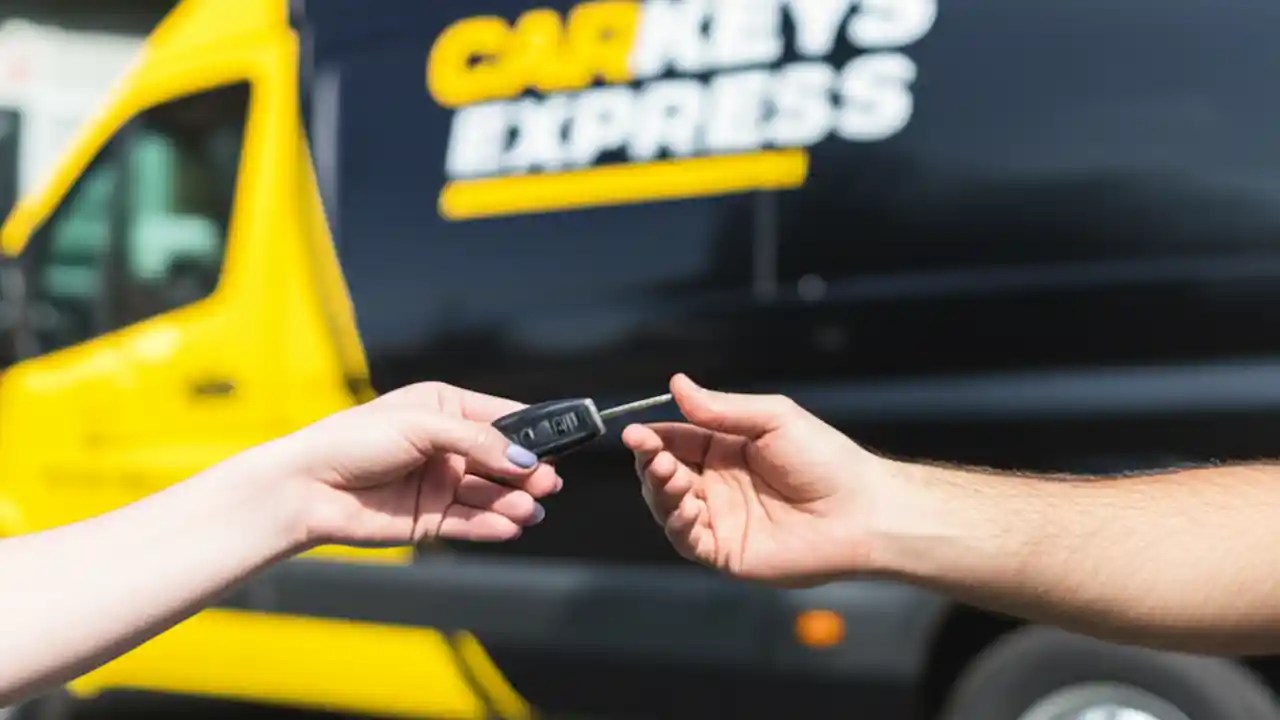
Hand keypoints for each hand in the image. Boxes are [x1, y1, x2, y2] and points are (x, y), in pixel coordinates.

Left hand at [267, 382, 560, 547]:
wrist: (307, 487)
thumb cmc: (354, 440)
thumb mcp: (421, 425)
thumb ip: (477, 442)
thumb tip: (522, 459)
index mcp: (445, 409)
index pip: (502, 419)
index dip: (532, 433)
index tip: (562, 443)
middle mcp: (448, 447)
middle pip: (502, 461)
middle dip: (527, 472)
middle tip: (547, 484)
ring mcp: (441, 484)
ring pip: (490, 495)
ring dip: (513, 502)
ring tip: (529, 510)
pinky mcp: (431, 519)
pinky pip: (471, 523)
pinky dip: (493, 525)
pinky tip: (511, 526)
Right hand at [622, 374, 896, 586]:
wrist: (861, 511)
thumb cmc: (826, 460)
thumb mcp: (773, 419)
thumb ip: (722, 408)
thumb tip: (677, 384)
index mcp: (725, 450)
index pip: (676, 441)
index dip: (653, 437)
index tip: (635, 432)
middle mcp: (716, 484)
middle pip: (664, 474)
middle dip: (651, 462)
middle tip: (648, 452)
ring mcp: (719, 519)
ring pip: (669, 506)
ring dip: (660, 490)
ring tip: (667, 473)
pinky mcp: (725, 552)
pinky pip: (688, 540)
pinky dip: (677, 524)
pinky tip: (683, 507)